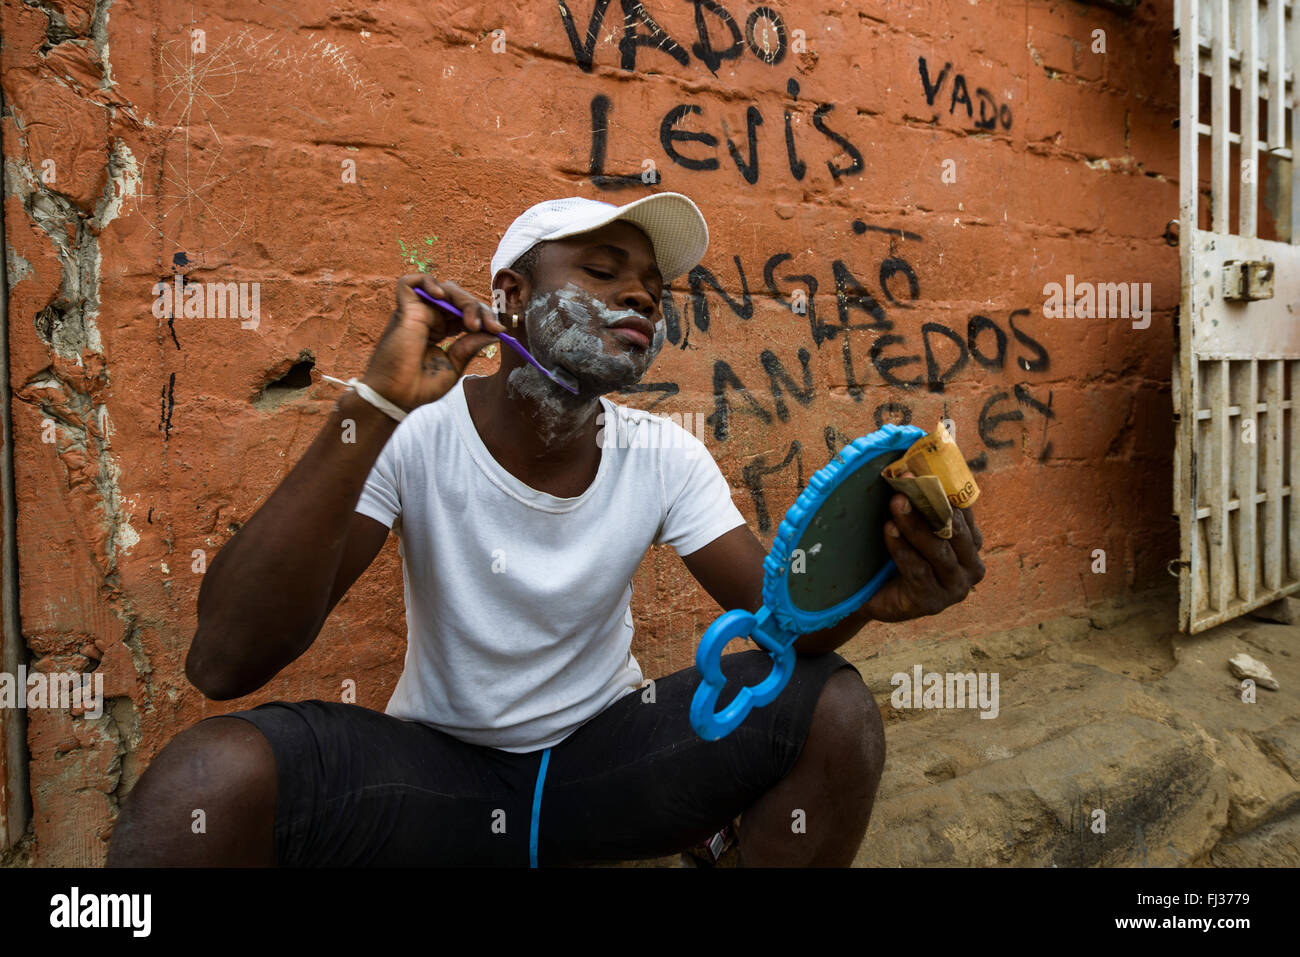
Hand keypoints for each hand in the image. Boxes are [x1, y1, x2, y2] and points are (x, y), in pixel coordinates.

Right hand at [362, 274, 505, 411]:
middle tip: (490, 326)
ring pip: (443, 288)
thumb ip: (470, 346)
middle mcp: (427, 318)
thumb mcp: (454, 365)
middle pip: (457, 297)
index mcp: (439, 330)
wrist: (397, 398)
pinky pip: (409, 282)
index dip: (483, 317)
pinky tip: (440, 296)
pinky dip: (427, 281)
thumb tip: (493, 332)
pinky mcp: (403, 310)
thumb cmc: (419, 388)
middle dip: (478, 308)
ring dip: (463, 299)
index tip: (499, 331)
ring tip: (471, 322)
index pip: (465, 312)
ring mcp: (415, 313)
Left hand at [860, 476, 984, 623]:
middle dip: (930, 503)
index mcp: (972, 545)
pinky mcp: (933, 602)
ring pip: (938, 550)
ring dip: (915, 524)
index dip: (943, 488)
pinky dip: (902, 548)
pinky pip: (918, 570)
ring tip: (896, 502)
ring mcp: (955, 589)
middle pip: (954, 530)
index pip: (964, 512)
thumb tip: (912, 465)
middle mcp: (972, 568)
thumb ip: (922, 503)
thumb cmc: (897, 555)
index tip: (921, 468)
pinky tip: (889, 530)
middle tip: (907, 481)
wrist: (873, 597)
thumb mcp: (914, 528)